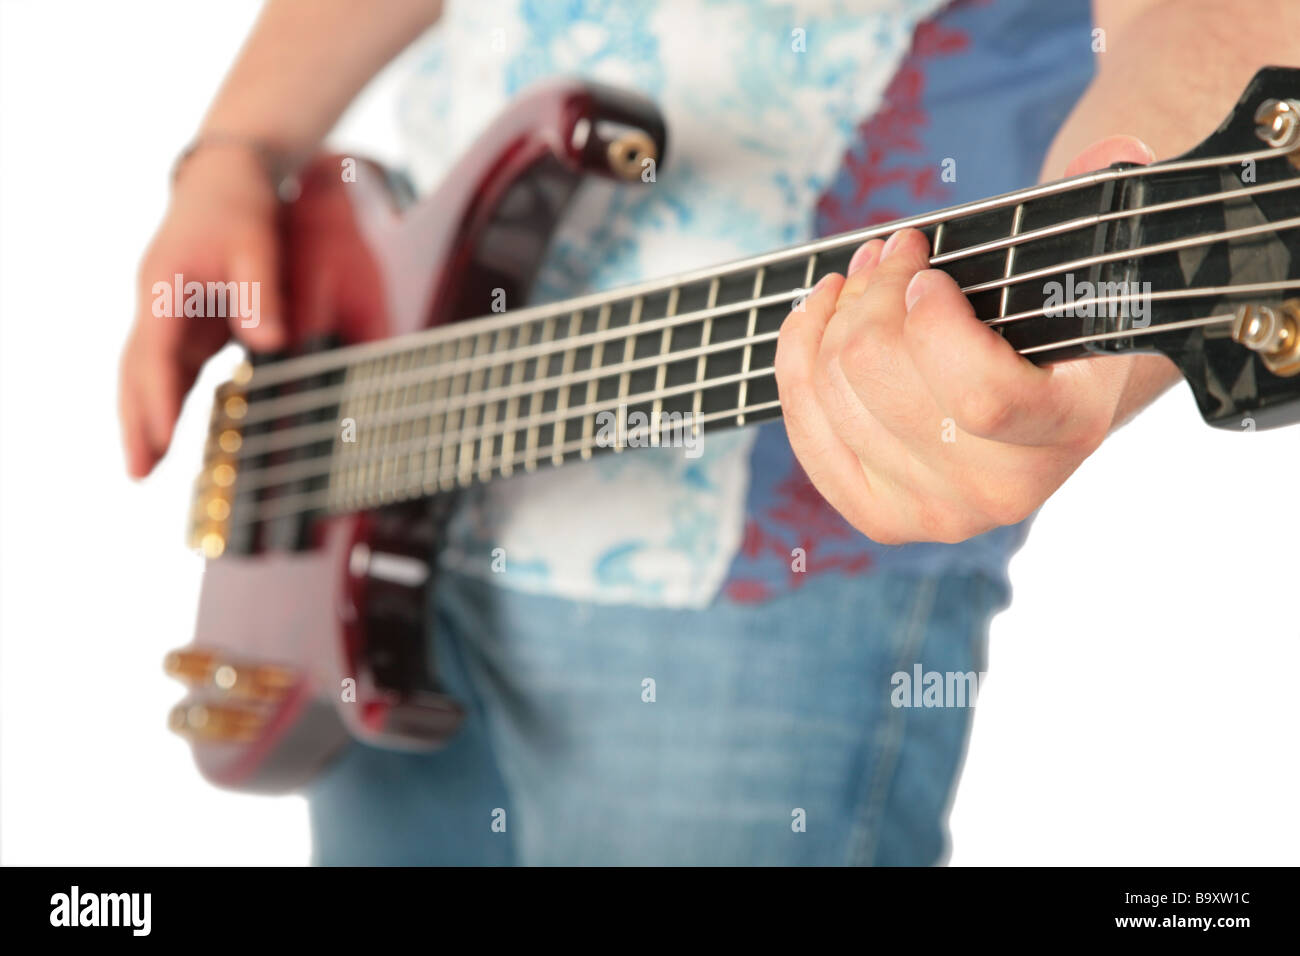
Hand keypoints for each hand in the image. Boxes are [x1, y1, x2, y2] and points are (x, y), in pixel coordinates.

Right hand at [118, 145, 287, 477]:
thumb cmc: (240, 205)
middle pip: (136, 372)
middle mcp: (157, 305)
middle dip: (136, 422)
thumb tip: (270, 342)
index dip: (156, 397)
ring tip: (144, 468)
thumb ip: (262, 292)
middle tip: (136, 472)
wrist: (225, 176)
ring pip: (147, 375)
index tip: (157, 437)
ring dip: (144, 419)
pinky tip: (168, 434)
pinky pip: (170, 368)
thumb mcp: (256, 242)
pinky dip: (166, 400)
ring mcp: (167, 315)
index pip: (156, 352)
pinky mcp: (185, 321)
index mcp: (165, 287)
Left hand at [774, 136, 1176, 544]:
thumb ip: (1101, 209)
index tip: (927, 272)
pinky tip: (818, 316)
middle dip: (874, 293)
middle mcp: (1002, 494)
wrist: (1038, 404)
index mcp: (1068, 432)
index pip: (981, 395)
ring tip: (861, 276)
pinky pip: (807, 428)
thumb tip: (1115, 152)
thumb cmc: (1057, 322)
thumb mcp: (1089, 266)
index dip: (932, 322)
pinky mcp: (878, 516)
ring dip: (835, 314)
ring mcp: (934, 514)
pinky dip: (799, 358)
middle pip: (885, 379)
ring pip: (837, 394)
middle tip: (890, 251)